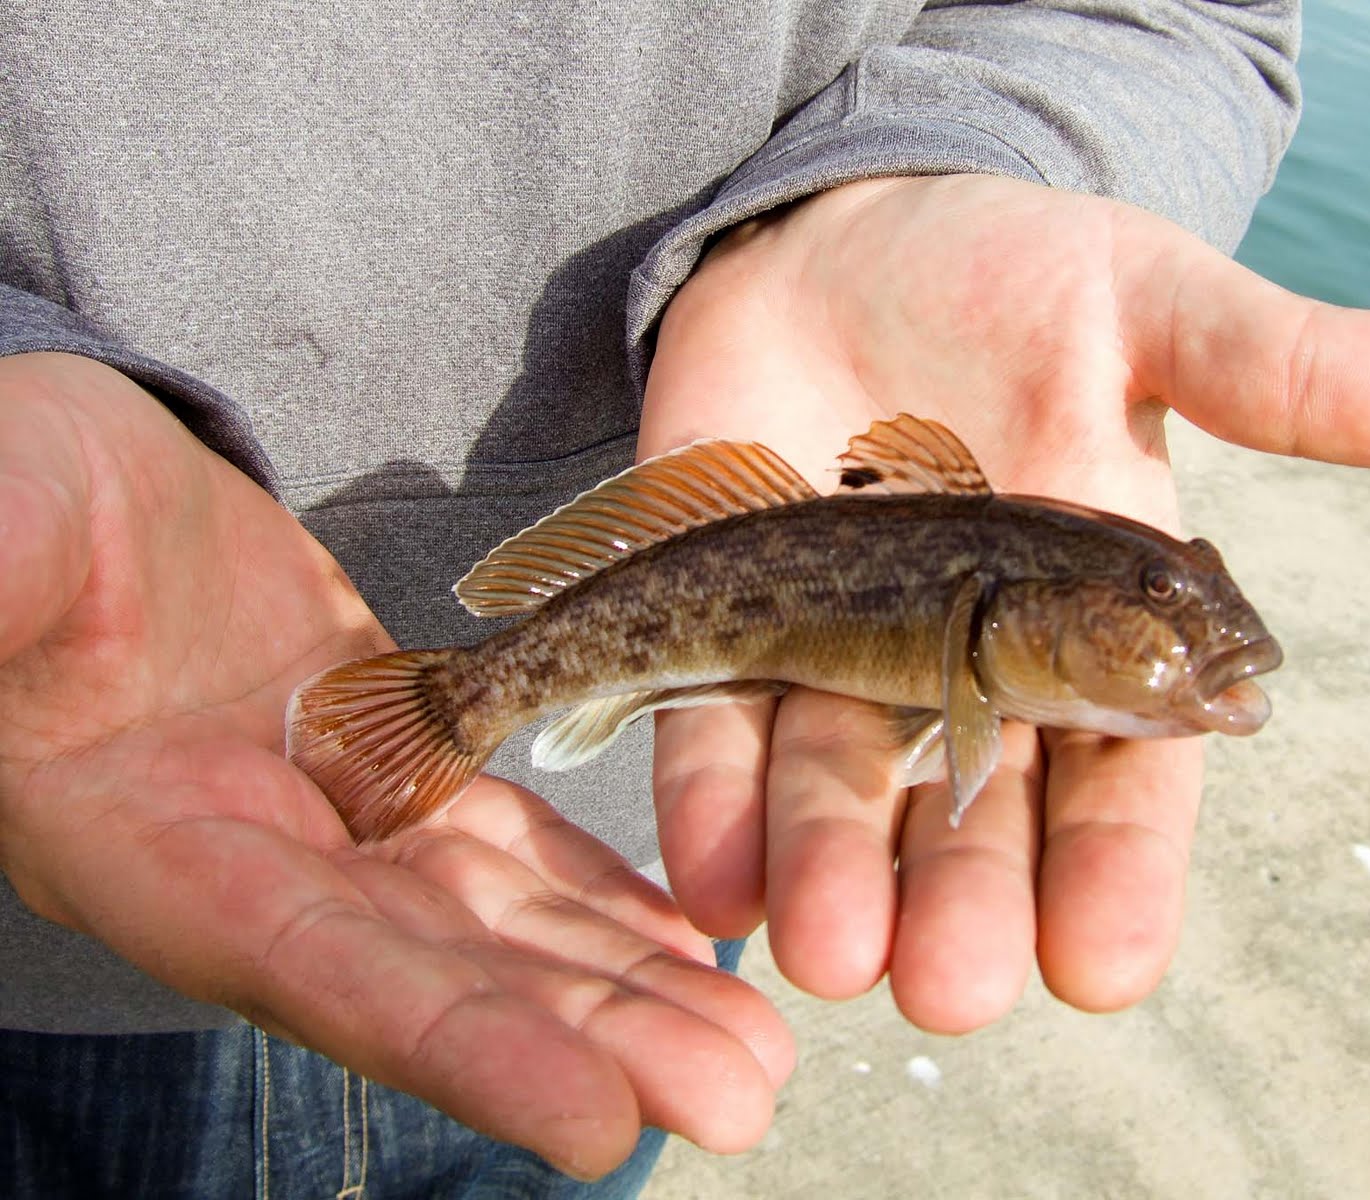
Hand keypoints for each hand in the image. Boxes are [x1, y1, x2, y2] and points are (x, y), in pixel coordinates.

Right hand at [0, 353, 790, 1176]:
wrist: (79, 492)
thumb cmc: (15, 496)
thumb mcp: (1, 521)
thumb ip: (1, 576)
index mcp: (155, 843)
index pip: (324, 967)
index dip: (460, 1048)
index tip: (593, 1122)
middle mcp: (264, 867)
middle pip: (448, 977)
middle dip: (591, 1042)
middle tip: (736, 1098)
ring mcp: (341, 824)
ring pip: (501, 926)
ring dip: (623, 988)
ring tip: (747, 1046)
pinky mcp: (400, 763)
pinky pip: (511, 849)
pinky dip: (597, 899)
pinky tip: (686, 943)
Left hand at [640, 175, 1369, 1029]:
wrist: (833, 233)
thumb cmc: (1005, 274)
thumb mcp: (1142, 304)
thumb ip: (1276, 367)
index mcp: (1092, 629)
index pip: (1121, 777)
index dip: (1117, 870)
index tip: (1103, 966)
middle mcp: (966, 672)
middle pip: (974, 815)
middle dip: (964, 903)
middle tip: (950, 989)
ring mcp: (837, 658)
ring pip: (842, 793)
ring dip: (835, 878)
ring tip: (833, 956)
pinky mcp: (723, 623)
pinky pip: (716, 730)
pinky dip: (715, 806)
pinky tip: (717, 882)